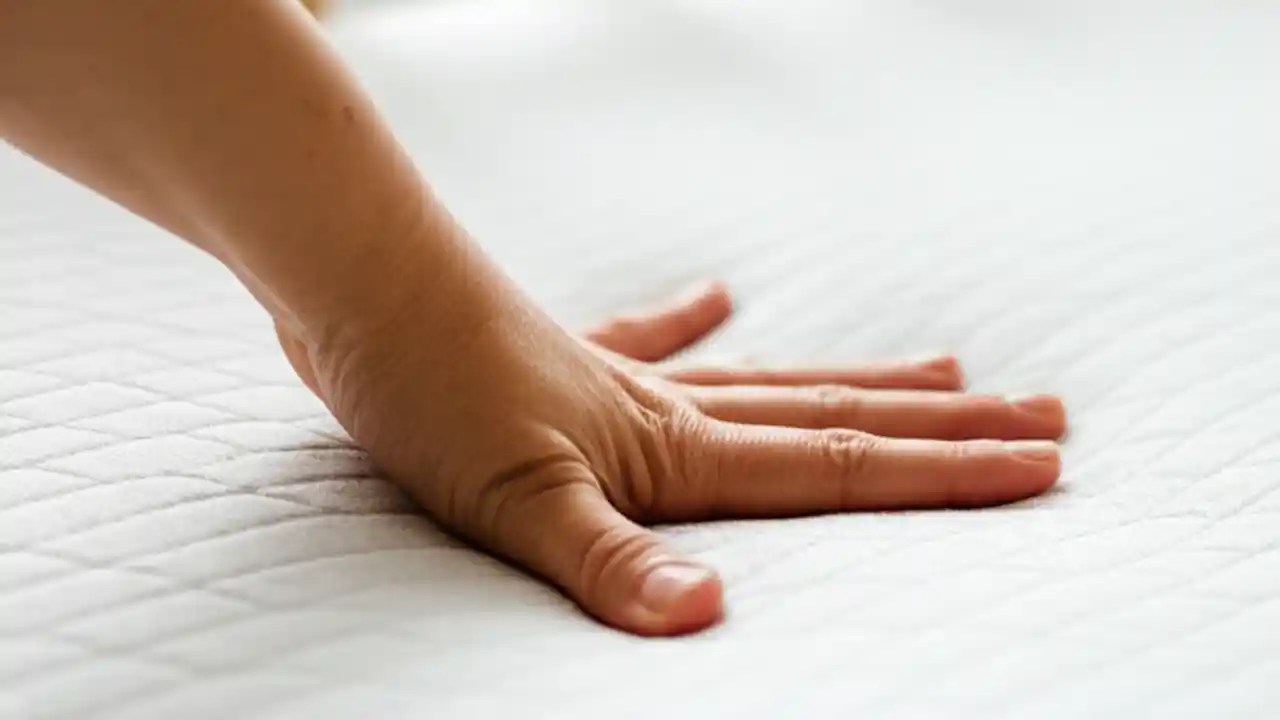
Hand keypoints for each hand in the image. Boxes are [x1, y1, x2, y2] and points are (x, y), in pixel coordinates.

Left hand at [276, 280, 1065, 636]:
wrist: (362, 287)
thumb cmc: (432, 392)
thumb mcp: (519, 502)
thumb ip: (613, 566)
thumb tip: (709, 618)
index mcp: (676, 449)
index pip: (839, 467)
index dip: (945, 473)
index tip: (1038, 466)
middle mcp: (672, 409)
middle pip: (837, 417)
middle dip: (945, 427)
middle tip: (1040, 416)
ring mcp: (626, 380)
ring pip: (774, 385)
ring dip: (864, 383)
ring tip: (942, 365)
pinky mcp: (572, 365)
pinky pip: (654, 345)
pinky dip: (689, 326)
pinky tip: (718, 299)